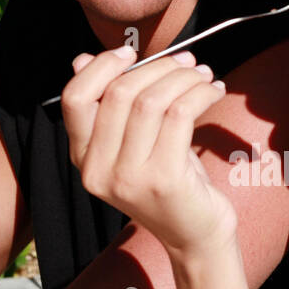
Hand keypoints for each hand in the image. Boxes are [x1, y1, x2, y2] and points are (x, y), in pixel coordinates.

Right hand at [61, 46, 238, 257]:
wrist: (194, 234)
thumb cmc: (167, 182)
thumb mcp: (132, 144)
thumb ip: (110, 107)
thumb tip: (82, 59)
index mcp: (83, 159)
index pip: (75, 99)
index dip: (102, 67)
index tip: (131, 54)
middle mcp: (98, 171)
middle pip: (118, 94)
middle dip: (157, 67)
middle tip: (187, 61)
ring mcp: (129, 178)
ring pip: (150, 101)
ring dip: (183, 78)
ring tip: (203, 75)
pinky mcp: (163, 180)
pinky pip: (180, 115)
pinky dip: (201, 94)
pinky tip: (213, 91)